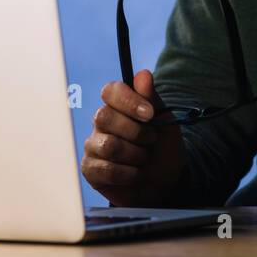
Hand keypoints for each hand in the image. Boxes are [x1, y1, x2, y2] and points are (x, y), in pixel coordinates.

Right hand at [81, 69, 185, 206]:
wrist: (166, 181)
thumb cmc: (162, 147)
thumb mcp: (165, 121)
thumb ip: (152, 98)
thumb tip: (143, 74)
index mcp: (117, 105)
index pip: (110, 90)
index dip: (129, 101)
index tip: (150, 114)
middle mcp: (100, 122)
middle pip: (104, 117)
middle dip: (137, 132)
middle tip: (151, 141)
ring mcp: (93, 145)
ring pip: (108, 145)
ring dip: (136, 155)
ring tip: (144, 159)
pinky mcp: (90, 169)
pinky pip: (106, 169)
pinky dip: (129, 174)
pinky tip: (136, 174)